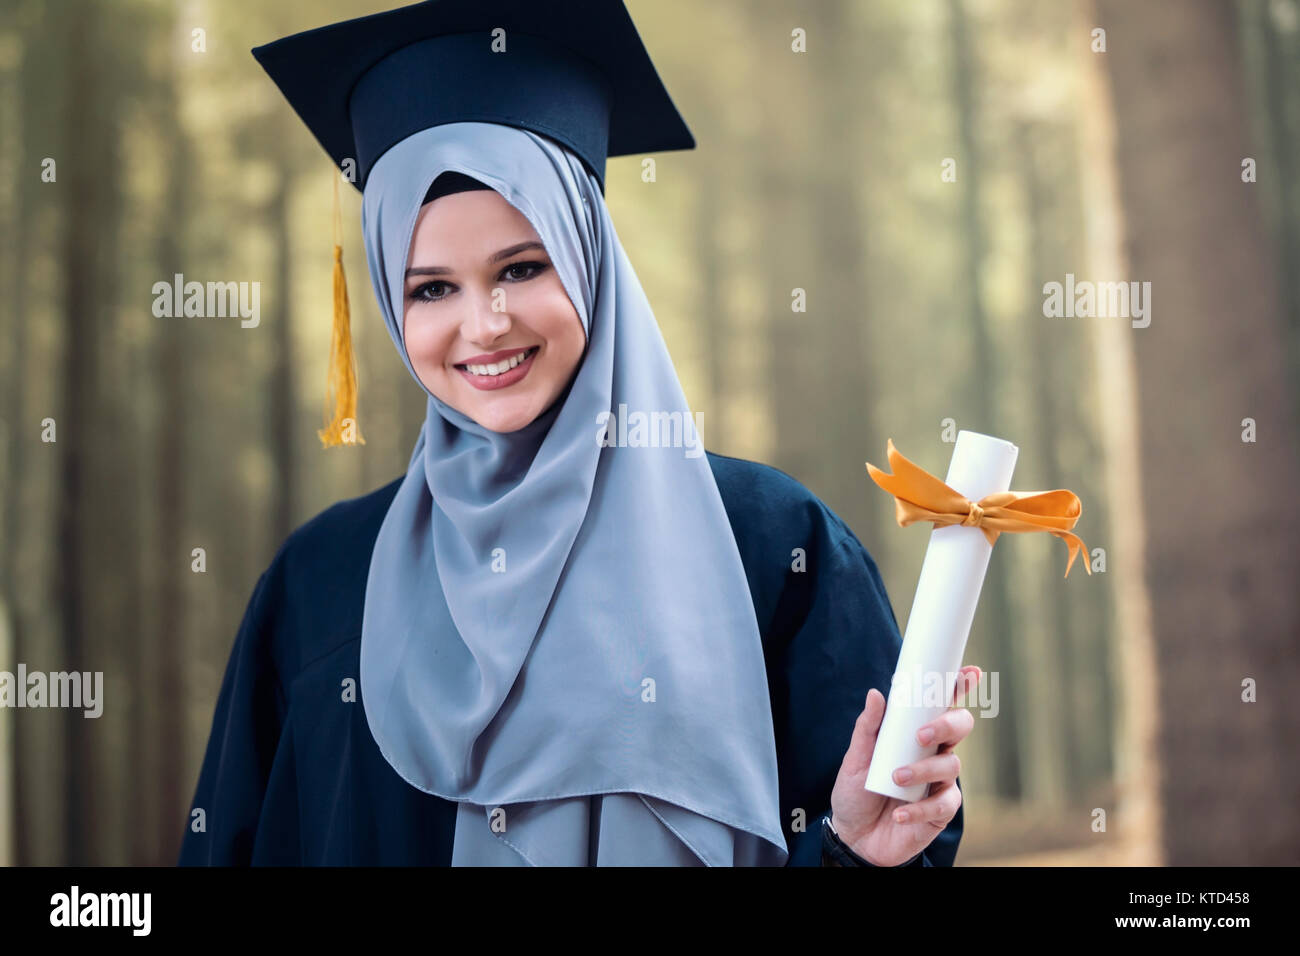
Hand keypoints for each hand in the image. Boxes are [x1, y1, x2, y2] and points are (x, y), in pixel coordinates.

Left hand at [829, 665, 979, 865]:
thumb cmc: (857, 793)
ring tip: (896, 778)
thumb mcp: (855, 759)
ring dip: (924, 770)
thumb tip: (876, 694)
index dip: (959, 688)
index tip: (969, 673)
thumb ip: (867, 729)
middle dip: (947, 725)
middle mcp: (933, 753)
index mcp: (916, 735)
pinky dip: (920, 808)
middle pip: (960, 728)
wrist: (853, 837)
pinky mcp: (940, 811)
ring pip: (951, 764)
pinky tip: (900, 813)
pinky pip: (943, 804)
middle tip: (921, 735)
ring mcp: (940, 782)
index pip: (941, 706)